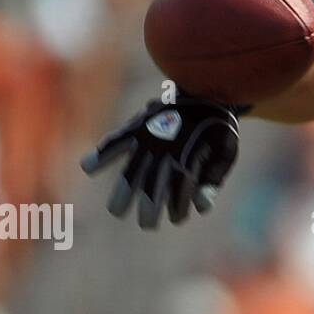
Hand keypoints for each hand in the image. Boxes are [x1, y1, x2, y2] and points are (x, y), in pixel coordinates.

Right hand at [80, 95, 241, 228]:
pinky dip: (102, 153)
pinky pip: (117, 140)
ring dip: (123, 193)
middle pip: (151, 186)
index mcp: (189, 156)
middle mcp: (165, 149)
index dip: (177, 208)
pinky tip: (87, 167)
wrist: (209, 89)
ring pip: (131, 170)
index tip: (177, 218)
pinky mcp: (139, 125)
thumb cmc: (218, 128)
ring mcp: (149, 137)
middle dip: (149, 209)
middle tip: (147, 224)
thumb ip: (214, 178)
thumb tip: (202, 207)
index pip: (177, 191)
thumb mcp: (226, 152)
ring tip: (117, 210)